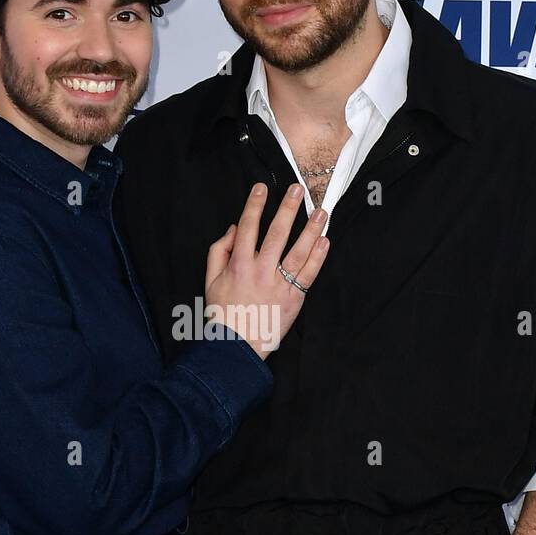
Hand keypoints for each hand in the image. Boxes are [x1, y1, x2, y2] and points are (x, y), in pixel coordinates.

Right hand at [204, 182, 328, 358]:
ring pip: (298, 251)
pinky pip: (309, 274)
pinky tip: (325, 241)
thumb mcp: (210, 280)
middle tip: (297, 189)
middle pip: (277, 233)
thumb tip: (234, 228)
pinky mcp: (294, 298)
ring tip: (321, 211)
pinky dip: (318, 257)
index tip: (262, 188)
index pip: (248, 227)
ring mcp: (279, 284)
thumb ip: (219, 250)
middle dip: (288, 208)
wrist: (236, 346)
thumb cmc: (223, 313)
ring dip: (311, 229)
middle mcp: (260, 271)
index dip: (255, 205)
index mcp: (238, 264)